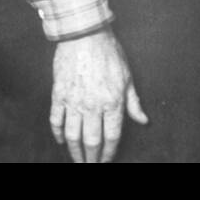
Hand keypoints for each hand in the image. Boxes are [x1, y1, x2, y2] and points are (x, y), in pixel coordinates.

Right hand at [50, 29, 147, 162]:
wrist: (84, 33)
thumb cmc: (109, 52)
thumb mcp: (127, 76)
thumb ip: (134, 103)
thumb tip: (143, 121)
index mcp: (112, 101)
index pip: (111, 137)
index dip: (109, 153)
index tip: (106, 161)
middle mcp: (93, 105)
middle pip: (91, 141)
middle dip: (91, 158)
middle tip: (90, 166)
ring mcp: (74, 100)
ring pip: (73, 135)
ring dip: (75, 151)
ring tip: (77, 160)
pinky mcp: (59, 94)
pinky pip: (56, 120)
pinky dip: (58, 133)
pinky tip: (62, 140)